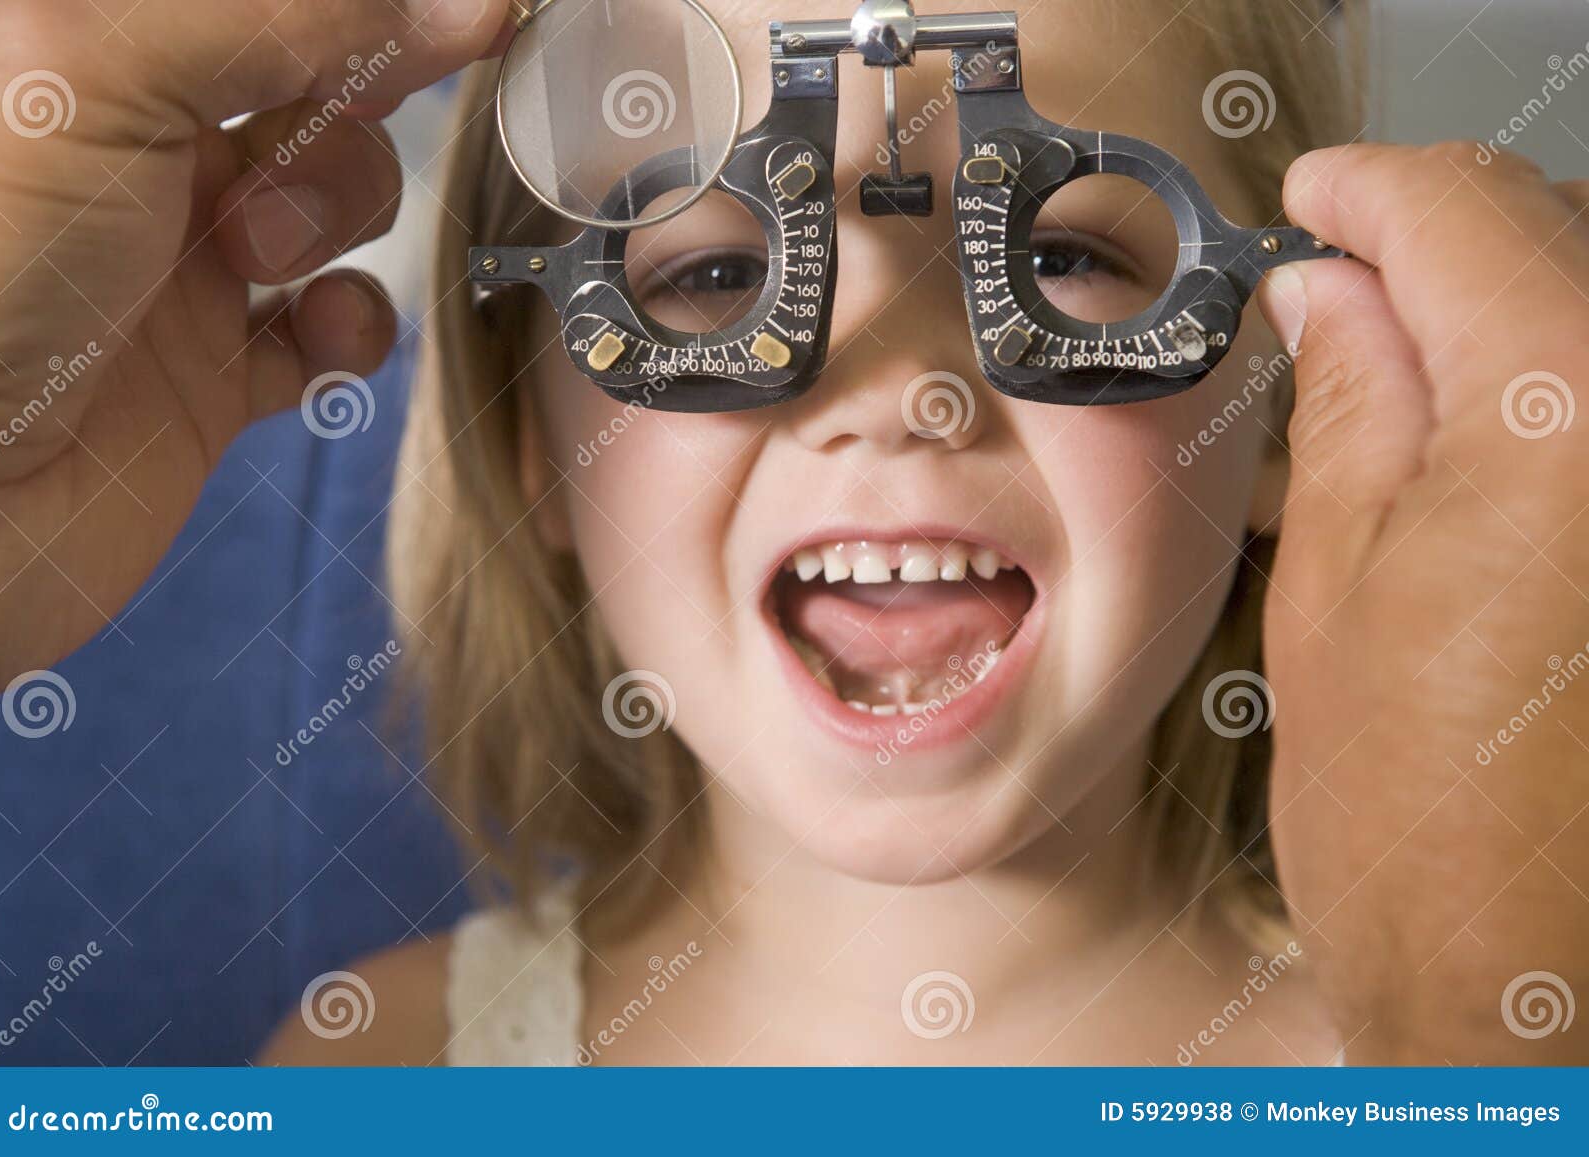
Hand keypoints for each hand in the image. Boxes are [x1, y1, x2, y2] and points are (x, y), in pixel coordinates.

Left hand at [0, 0, 511, 687]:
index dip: (370, 13)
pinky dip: (350, 330)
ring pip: (335, 206)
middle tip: (304, 148)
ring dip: (339, 221)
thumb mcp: (103, 83)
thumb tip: (444, 4)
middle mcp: (141, 149)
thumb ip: (278, 22)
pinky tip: (314, 337)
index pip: (270, 9)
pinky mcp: (213, 373)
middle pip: (316, 91)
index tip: (477, 16)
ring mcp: (180, 263)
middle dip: (343, 117)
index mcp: (93, 55)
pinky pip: (329, 332)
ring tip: (264, 260)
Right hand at [1258, 142, 1588, 1062]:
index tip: (1316, 200)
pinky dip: (1571, 383)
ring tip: (1413, 363)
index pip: (1461, 213)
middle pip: (1562, 232)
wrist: (1547, 1006)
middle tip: (1341, 282)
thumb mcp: (1333, 592)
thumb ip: (1348, 405)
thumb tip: (1330, 294)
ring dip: (1516, 303)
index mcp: (1569, 412)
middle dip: (1440, 240)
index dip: (1366, 193)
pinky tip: (1505, 432)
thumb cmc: (1422, 838)